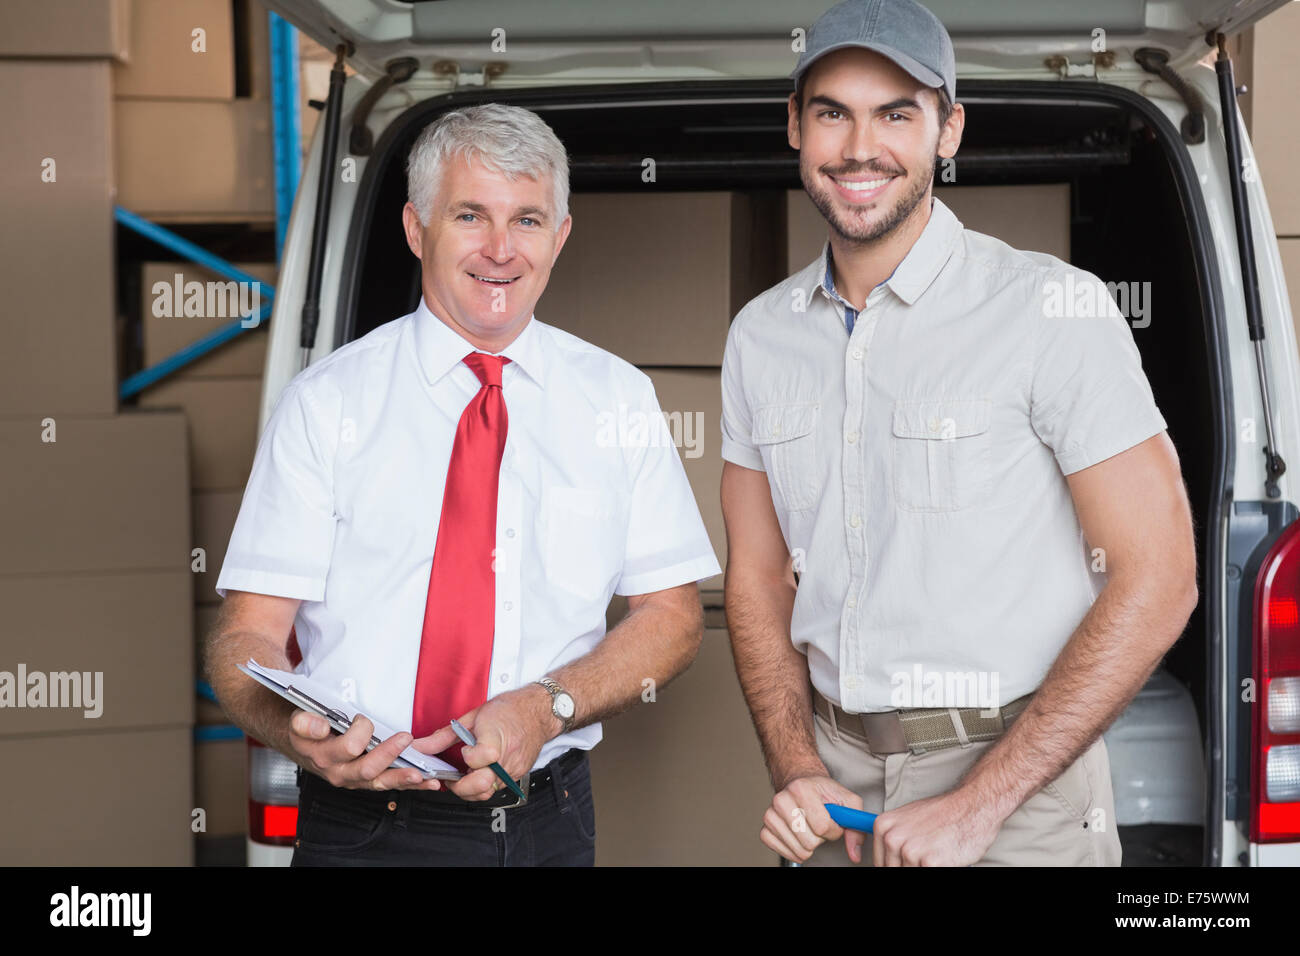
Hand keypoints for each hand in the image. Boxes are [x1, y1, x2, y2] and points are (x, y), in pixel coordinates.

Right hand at [287, 709, 442, 791]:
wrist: (304, 747)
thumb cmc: (307, 730)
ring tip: (425, 775)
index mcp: (323, 755)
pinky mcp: (367, 781)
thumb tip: (320, 726)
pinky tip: (429, 782)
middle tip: (405, 738)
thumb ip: (306, 723)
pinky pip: (389, 784)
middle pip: (367, 769)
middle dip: (389, 754)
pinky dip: (410, 784)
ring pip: (381, 782)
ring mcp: (354, 779)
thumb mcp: (299, 720)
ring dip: (404, 778)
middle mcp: (339, 772)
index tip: (364, 719)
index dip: (360, 732)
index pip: (347, 747)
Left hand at [413, 685, 556, 801]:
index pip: (477, 758)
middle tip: (452, 778)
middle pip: (481, 785)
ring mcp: (513, 769)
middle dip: (461, 786)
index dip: (466, 758)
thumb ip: (446, 736)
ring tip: (464, 776)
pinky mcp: (517, 775)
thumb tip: (423, 747)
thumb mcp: (474, 716)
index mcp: (495, 737)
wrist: (537, 712)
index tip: (464, 751)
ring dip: (471, 789)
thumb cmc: (508, 710)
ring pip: (487, 792)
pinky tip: (479, 773)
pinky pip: (497, 788)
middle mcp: (507, 757)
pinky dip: (484, 785)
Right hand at [760, 775, 866, 863]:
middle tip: (820, 824)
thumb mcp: (847, 801)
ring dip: (810, 844)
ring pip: (799, 850)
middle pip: (809, 841)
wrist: (801, 784)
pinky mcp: (765, 830)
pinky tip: (800, 836)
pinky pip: (784, 853)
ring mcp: (770, 815)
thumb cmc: (823, 793)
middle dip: (821, 838)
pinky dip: (796, 850)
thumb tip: (854, 854)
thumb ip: (855, 826)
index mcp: (801, 788)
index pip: (822, 826)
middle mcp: (781, 800)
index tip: (833, 821)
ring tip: (810, 827)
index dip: (834, 829)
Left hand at [871, 787, 1002, 865]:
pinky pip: (927, 874)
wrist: (972, 806)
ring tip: (937, 855)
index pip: (880, 863)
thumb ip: (895, 838)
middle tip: (926, 858)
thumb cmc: (944, 814)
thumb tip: (887, 861)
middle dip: (911, 867)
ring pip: (910, 873)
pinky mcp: (929, 862)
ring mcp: (909, 851)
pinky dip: (939, 869)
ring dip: (925, 868)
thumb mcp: (908, 819)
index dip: (896, 866)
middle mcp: (891, 838)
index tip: (907, 862)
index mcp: (883, 826)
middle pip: (894, 870)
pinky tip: (946, 859)